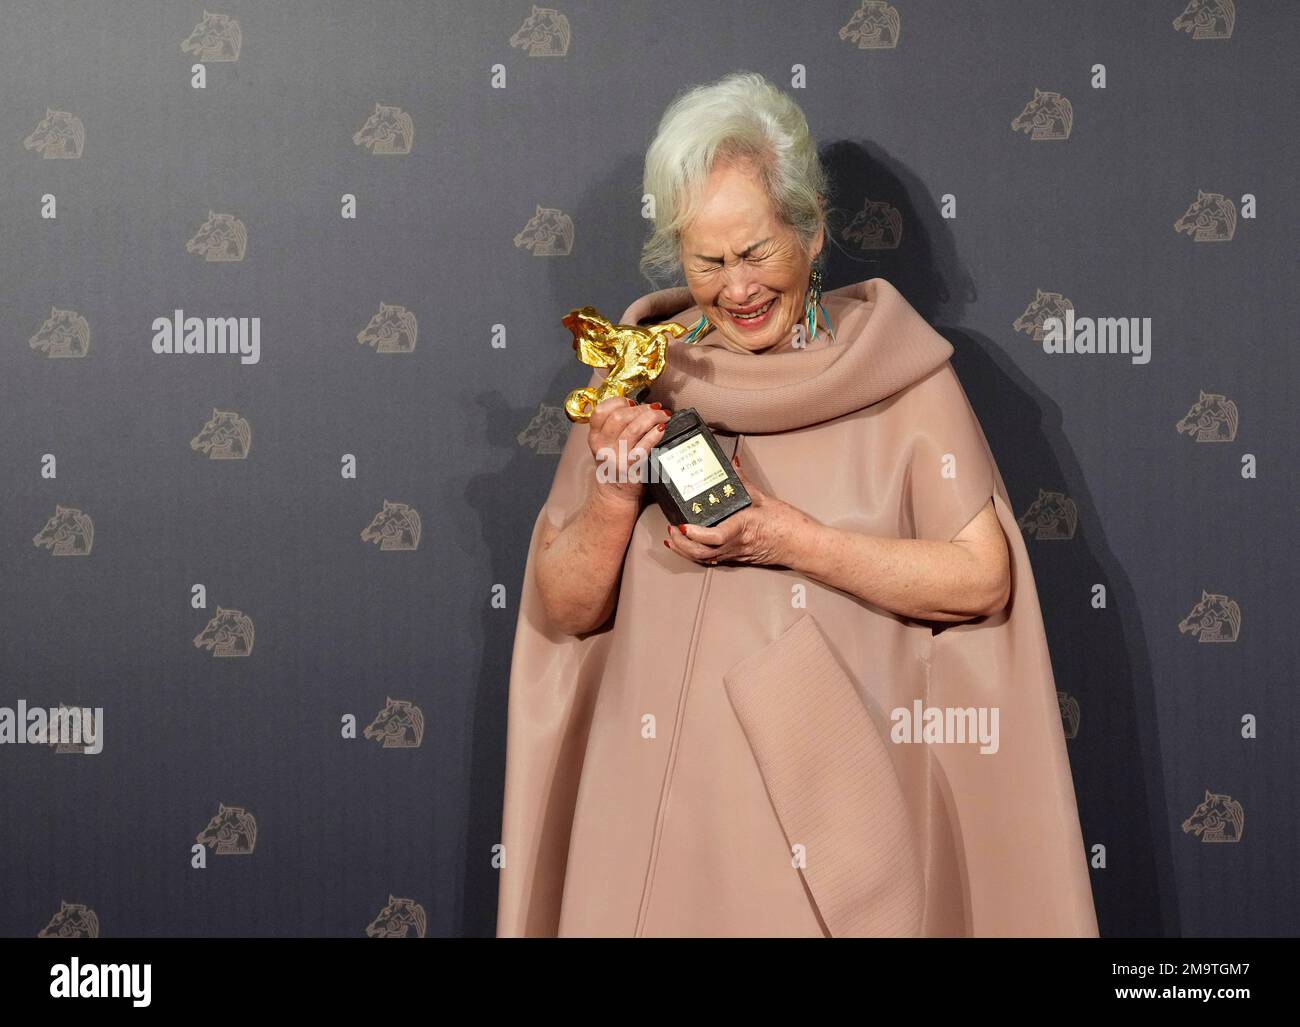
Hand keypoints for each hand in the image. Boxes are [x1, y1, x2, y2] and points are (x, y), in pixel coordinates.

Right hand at [587, 397, 672, 507]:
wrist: (615, 494)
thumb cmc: (614, 466)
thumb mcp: (605, 445)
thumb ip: (614, 426)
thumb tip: (638, 406)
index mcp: (595, 437)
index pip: (601, 411)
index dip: (618, 402)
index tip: (632, 402)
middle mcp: (602, 446)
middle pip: (620, 416)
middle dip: (642, 408)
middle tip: (656, 408)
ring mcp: (616, 457)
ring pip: (634, 428)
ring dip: (652, 417)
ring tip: (664, 416)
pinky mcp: (631, 467)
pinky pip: (644, 446)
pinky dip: (655, 434)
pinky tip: (662, 429)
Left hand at [663, 452, 820, 567]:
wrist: (801, 546)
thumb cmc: (787, 525)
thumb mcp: (765, 498)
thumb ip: (744, 482)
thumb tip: (732, 463)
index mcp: (743, 528)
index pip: (715, 537)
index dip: (695, 534)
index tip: (682, 525)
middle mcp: (736, 545)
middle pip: (702, 553)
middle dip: (681, 544)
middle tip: (671, 529)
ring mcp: (735, 554)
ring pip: (704, 559)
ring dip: (684, 550)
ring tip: (672, 537)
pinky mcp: (736, 558)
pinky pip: (711, 559)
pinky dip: (695, 554)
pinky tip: (686, 546)